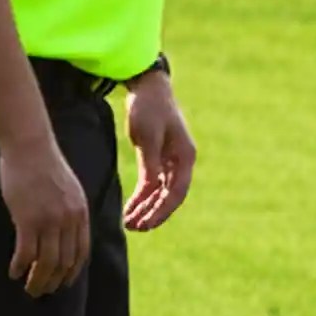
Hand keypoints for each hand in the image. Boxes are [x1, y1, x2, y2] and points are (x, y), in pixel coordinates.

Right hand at [1, 140, 90, 297]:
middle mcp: (68, 220)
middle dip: (53, 282)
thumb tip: (64, 233)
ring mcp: (49, 221)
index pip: (81, 252)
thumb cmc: (44, 165)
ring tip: (29, 289)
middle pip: (64, 262)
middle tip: (42, 292)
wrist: (29, 146)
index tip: (63, 283)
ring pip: (46, 263)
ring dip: (37, 281)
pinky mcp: (28, 220)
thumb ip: (70, 211)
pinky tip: (13, 272)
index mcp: (80, 213)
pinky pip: (26, 253)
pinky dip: (20, 267)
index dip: (72, 272)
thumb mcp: (68, 189)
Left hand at [123, 72, 196, 230]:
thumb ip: (150, 164)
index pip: (176, 193)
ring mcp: (171, 161)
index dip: (162, 211)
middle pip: (170, 196)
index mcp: (185, 157)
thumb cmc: (149, 108)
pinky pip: (152, 183)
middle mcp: (182, 162)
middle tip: (135, 228)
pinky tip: (131, 208)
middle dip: (153, 214)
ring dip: (146, 208)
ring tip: (130, 224)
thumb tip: (151, 190)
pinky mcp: (159, 158)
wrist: (147, 87)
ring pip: (160, 192)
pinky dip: (143, 196)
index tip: (146, 224)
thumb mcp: (148, 137)